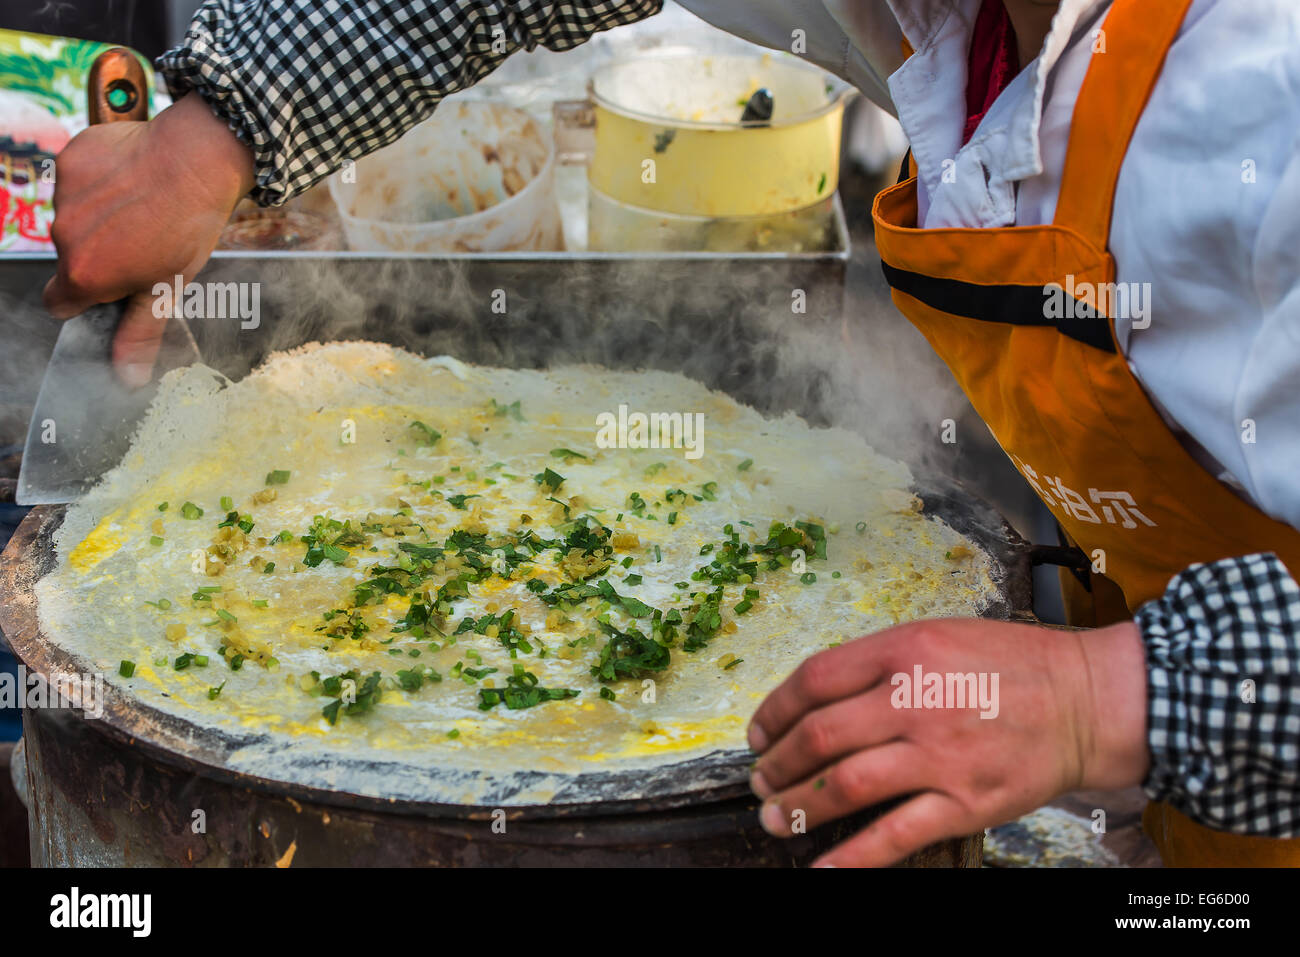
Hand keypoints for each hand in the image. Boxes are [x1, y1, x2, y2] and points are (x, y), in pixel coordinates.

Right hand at [43, 93, 254, 385]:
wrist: (198, 160)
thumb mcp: (167, 288)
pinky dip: (99, 184)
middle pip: (69, 260)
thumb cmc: (187, 228)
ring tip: (142, 211)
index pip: (59, 303)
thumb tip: (127, 377)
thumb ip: (139, 333)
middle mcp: (62, 236)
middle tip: (141, 245)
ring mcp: (63, 196)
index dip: (86, 301)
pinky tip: (132, 181)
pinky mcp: (70, 160)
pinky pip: (76, 182)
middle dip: (99, 258)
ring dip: (99, 220)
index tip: (110, 289)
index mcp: (83, 274)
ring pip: (72, 220)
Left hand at [747, 617, 1148, 866]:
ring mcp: (939, 755)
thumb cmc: (1010, 664)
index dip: (774, 711)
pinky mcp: (965, 801)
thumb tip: (816, 696)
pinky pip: (895, 834)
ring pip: (845, 785)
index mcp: (903, 652)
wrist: (1085, 701)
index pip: (814, 680)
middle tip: (759, 782)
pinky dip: (853, 858)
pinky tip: (822, 869)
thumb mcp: (936, 636)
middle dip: (777, 765)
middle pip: (819, 736)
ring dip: (799, 807)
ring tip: (776, 819)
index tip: (758, 733)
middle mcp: (914, 700)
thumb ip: (877, 661)